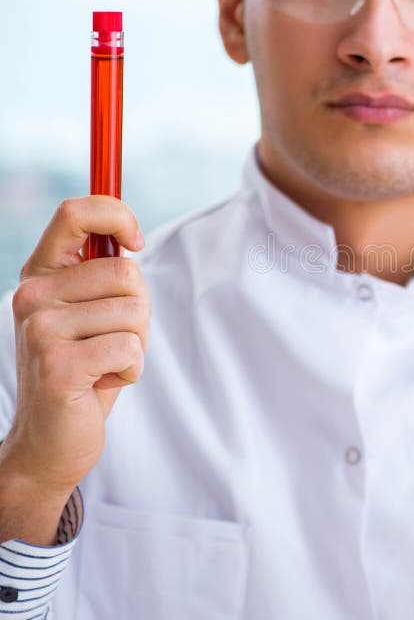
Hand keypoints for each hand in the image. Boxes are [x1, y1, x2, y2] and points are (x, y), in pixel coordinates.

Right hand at [0, 196, 149, 543]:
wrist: (51, 440)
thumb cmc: (86, 368)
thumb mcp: (94, 313)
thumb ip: (106, 275)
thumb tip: (129, 237)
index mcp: (42, 275)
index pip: (75, 213)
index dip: (117, 215)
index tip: (137, 242)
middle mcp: (33, 295)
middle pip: (126, 272)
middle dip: (140, 310)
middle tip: (115, 340)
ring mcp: (40, 329)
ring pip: (134, 312)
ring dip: (136, 343)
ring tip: (106, 363)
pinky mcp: (57, 365)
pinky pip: (130, 349)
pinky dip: (132, 370)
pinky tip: (103, 383)